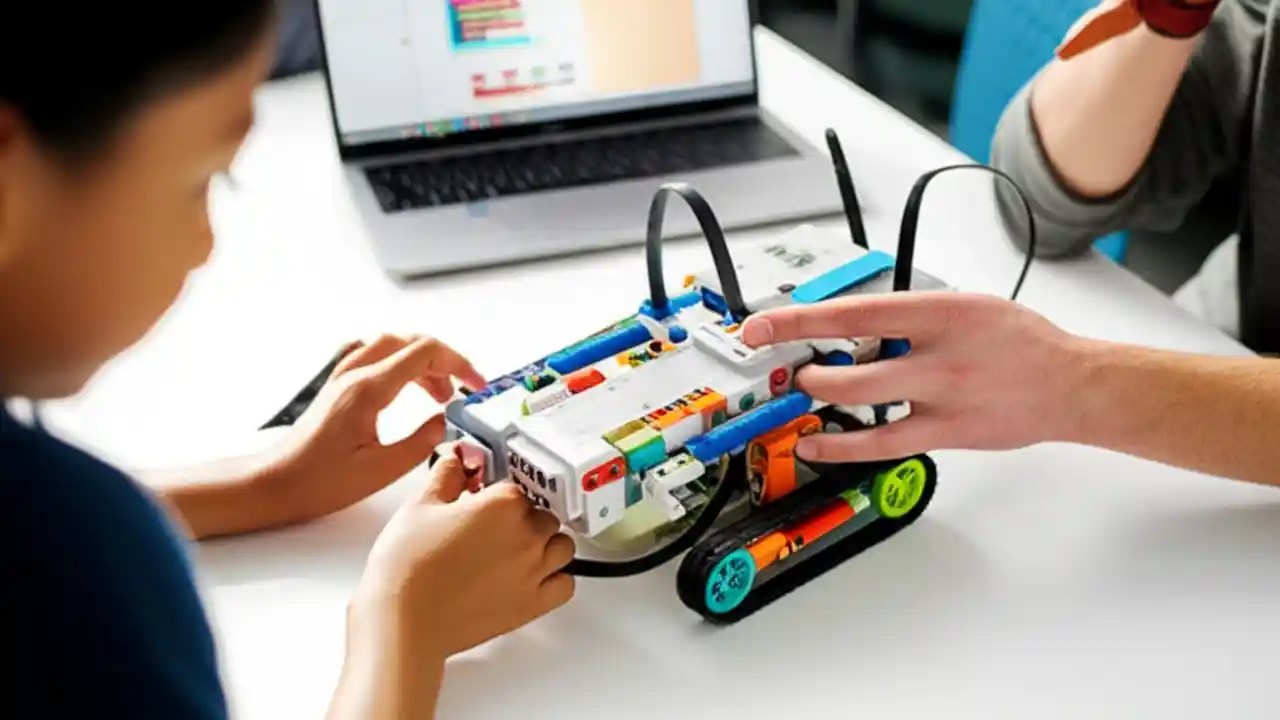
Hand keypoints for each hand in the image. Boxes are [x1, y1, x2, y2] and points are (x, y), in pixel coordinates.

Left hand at [258, 334, 487, 525]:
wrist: (275, 483)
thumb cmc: (318, 481)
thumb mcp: (381, 470)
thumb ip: (422, 442)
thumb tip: (446, 423)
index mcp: (367, 390)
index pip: (424, 353)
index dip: (458, 364)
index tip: (475, 384)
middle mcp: (354, 375)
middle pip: (410, 342)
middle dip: (445, 360)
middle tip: (464, 388)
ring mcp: (343, 377)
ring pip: (393, 345)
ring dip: (423, 362)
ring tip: (441, 394)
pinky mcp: (338, 387)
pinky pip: (375, 356)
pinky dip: (401, 364)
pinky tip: (408, 388)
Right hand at [352, 450, 575, 663]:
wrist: (403, 621)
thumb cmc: (408, 568)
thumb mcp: (419, 507)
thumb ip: (445, 477)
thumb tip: (454, 463)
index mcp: (503, 504)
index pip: (515, 488)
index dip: (495, 496)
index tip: (481, 505)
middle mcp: (526, 535)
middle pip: (543, 516)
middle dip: (521, 520)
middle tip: (492, 531)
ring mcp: (533, 571)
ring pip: (562, 547)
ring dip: (545, 545)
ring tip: (515, 552)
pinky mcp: (532, 605)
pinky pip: (565, 586)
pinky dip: (555, 580)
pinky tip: (532, 578)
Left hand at [742, 292, 1088, 461]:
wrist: (1071, 385)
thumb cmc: (1018, 342)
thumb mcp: (964, 305)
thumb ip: (910, 314)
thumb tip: (852, 323)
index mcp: (940, 311)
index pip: (853, 311)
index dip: (799, 319)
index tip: (762, 325)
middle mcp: (937, 353)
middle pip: (850, 362)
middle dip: (804, 365)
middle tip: (785, 364)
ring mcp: (941, 397)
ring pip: (861, 400)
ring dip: (822, 396)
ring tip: (806, 390)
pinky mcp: (945, 434)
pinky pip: (882, 444)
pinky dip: (841, 447)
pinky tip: (815, 445)